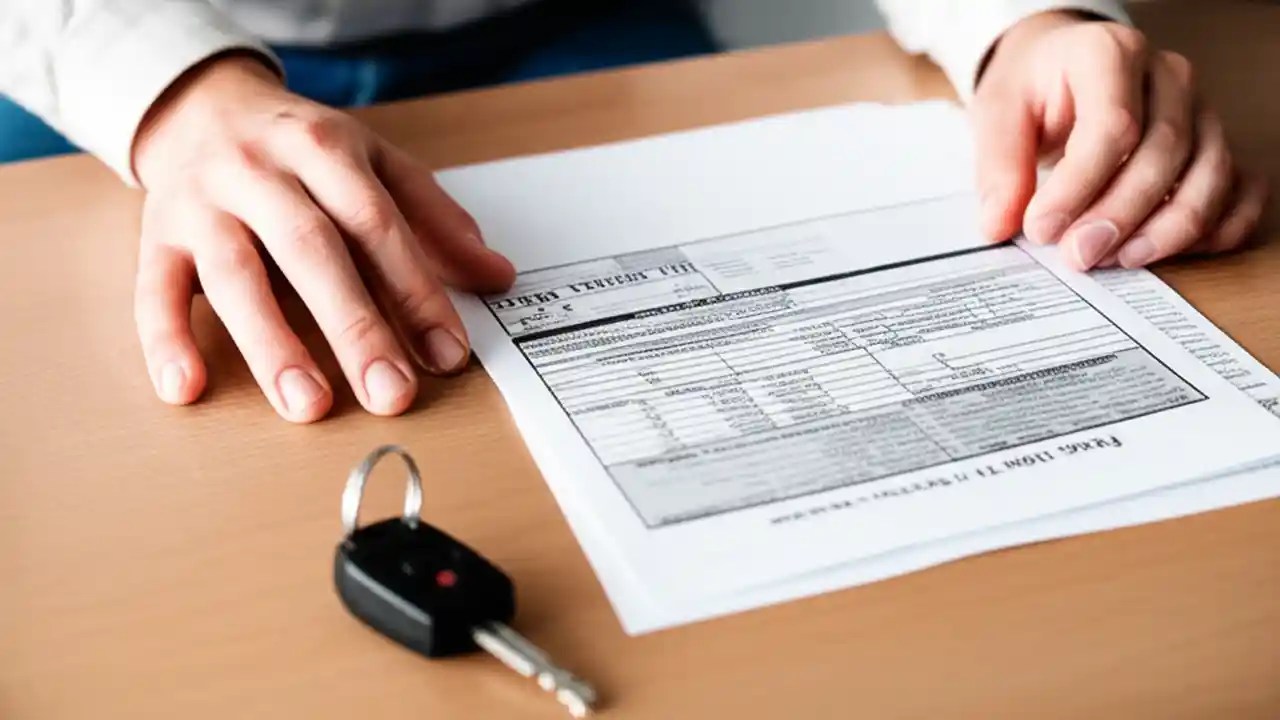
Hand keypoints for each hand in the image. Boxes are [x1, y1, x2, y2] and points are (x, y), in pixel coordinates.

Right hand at [132, 56, 514, 421]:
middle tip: (390, 392)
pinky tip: (187, 389)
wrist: (202, 104)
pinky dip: (166, 341)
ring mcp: (202, 202)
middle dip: (354, 325)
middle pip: (310, 249)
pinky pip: (153, 289)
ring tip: (307, 404)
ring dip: (271, 343)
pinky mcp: (155, 235)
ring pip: (235, 273)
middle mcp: (261, 170)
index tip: (448, 353)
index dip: (416, 290)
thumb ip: (436, 220)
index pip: (377, 224)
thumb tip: (497, 277)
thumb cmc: (302, 148)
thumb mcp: (376, 163)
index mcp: (326, 148)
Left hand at [973, 13, 1268, 270]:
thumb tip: (999, 224)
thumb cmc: (1033, 88)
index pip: (1113, 125)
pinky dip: (1219, 227)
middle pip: (1165, 152)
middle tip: (1078, 255)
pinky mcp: (1214, 143)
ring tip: (1119, 258)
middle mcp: (1168, 76)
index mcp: (1110, 54)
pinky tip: (1175, 252)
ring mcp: (1200, 109)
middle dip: (1121, 215)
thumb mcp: (998, 113)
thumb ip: (998, 166)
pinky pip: (1241, 188)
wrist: (1060, 67)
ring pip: (1211, 173)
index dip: (1079, 187)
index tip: (1041, 229)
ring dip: (1169, 228)